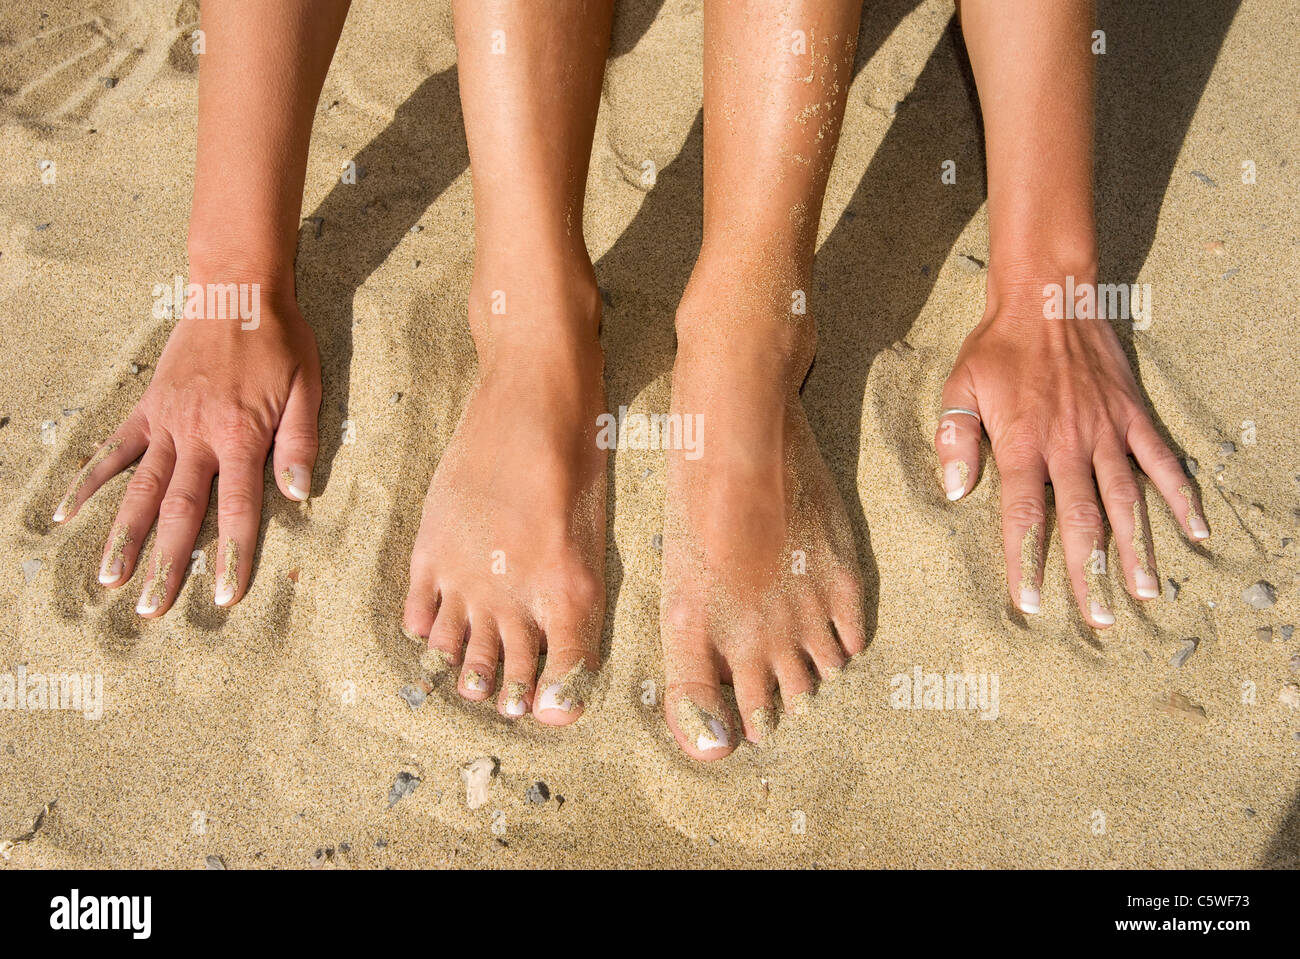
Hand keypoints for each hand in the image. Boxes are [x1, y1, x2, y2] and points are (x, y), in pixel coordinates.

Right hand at [54, 278, 320, 614]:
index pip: (237, 509)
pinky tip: (67, 513)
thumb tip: (299, 494)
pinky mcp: (148, 408)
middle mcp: (198, 436)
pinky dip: (90, 481)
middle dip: (167, 565)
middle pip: (180, 511)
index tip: (224, 596)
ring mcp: (167, 422)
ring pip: (140, 489)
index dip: (233, 555)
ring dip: (124, 537)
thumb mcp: (308, 389)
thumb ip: (300, 443)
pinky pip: (113, 449)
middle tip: (150, 611)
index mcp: (242, 437)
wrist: (238, 289)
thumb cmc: (281, 341)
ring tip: (107, 581)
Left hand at [934, 283, 1208, 626]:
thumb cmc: (996, 346)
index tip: (1032, 602)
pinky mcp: (1132, 416)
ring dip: (1138, 550)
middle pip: (1082, 522)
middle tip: (1101, 620)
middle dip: (1089, 575)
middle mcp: (1069, 445)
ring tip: (1147, 593)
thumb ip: (955, 438)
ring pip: (1127, 502)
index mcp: (1023, 444)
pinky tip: (1197, 532)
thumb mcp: (959, 386)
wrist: (1048, 295)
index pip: (1026, 516)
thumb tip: (956, 492)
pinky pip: (1162, 462)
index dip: (1029, 562)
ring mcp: (1106, 432)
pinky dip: (1180, 498)